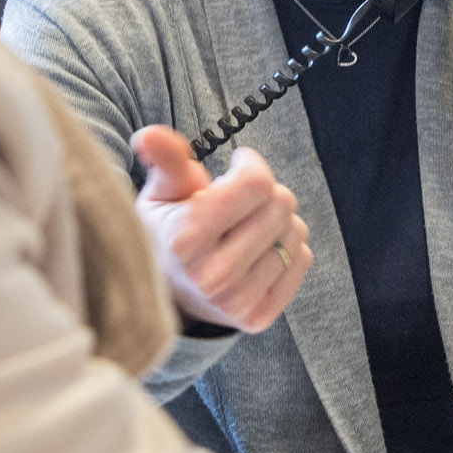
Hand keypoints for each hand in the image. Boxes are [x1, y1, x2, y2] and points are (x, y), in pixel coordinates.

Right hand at [131, 126, 312, 331]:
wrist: (167, 294)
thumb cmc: (167, 233)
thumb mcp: (160, 193)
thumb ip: (164, 160)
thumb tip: (150, 135)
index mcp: (185, 239)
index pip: (256, 183)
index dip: (251, 164)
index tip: (237, 166)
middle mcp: (212, 275)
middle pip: (281, 204)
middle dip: (265, 192)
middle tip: (240, 202)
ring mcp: (236, 301)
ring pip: (295, 232)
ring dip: (277, 221)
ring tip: (246, 227)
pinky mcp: (257, 317)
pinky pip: (302, 260)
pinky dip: (288, 247)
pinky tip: (260, 249)